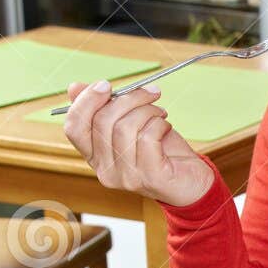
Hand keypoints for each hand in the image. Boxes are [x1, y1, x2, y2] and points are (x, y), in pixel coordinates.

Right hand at [62, 78, 214, 207]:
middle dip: (128, 98)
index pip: (74, 128)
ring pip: (125, 127)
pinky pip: (147, 137)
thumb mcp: (130, 123)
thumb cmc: (162, 150)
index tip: (107, 85)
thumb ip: (104, 108)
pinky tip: (166, 127)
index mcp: (95, 156)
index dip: (86, 101)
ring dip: (147, 111)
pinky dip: (159, 124)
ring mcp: (126, 177)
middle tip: (150, 93)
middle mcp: (105, 170)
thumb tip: (75, 87)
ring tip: (160, 113)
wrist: (192, 181)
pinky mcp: (149, 178)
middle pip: (102, 121)